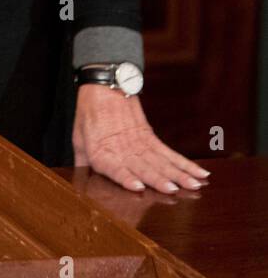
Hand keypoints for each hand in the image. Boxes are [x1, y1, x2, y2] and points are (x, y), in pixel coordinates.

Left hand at [72, 84, 209, 193]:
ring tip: (193, 184)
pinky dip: (185, 164)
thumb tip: (80, 178)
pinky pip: (170, 153)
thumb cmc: (89, 114)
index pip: (115, 168)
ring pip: (162, 162)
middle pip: (143, 166)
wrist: (105, 88)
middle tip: (173, 189)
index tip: (138, 186)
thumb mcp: (78, 138)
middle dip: (159, 179)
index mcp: (102, 152)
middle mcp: (124, 150)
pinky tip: (199, 173)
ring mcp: (140, 144)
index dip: (126, 177)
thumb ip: (81, 160)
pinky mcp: (151, 137)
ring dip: (179, 174)